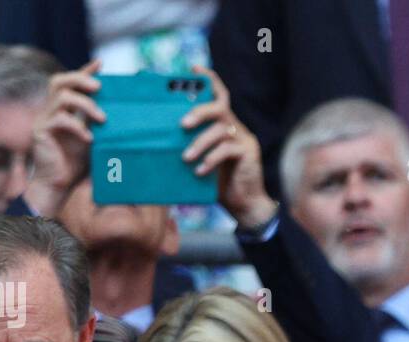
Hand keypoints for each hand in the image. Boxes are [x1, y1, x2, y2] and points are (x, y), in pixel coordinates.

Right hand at [28, 59, 103, 216]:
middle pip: (59, 81)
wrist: (58, 185)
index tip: (101, 64)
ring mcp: (44, 119)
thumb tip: (123, 115)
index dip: (85, 72)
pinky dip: (77, 127)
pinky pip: (60, 119)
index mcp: (64, 110)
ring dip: (85, 104)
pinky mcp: (41, 131)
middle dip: (80, 79)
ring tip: (102, 119)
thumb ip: (98, 126)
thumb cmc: (76, 165)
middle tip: (99, 88)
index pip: (71, 84)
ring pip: (61, 96)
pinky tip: (89, 139)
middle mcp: (51, 110)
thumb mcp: (93, 141)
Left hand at [180, 67, 277, 229]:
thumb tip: (160, 138)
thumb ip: (190, 147)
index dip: (209, 79)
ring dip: (200, 142)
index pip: (219, 95)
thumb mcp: (202, 161)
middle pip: (220, 107)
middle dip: (200, 111)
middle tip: (182, 124)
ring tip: (185, 158)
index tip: (193, 68)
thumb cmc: (219, 183)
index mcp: (224, 124)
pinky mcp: (248, 154)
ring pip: (221, 130)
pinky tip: (200, 171)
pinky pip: (228, 150)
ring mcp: (244, 139)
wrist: (245, 206)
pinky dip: (211, 159)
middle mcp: (236, 127)